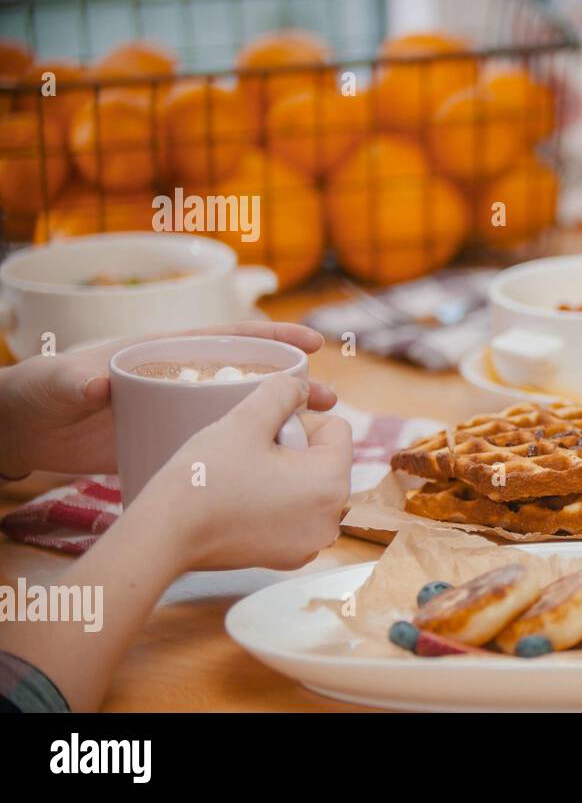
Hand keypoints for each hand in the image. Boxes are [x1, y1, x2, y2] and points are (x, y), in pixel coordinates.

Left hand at [0, 321, 335, 479]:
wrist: (21, 431)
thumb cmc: (37, 395)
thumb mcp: (55, 383)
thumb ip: (72, 379)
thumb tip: (95, 381)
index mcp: (164, 351)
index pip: (228, 337)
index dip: (273, 337)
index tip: (313, 342)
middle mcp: (180, 376)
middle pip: (248, 374)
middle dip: (292, 383)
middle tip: (329, 400)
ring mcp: (178, 409)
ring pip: (242, 410)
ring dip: (280, 420)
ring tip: (315, 433)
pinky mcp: (171, 441)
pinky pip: (221, 442)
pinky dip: (251, 450)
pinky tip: (274, 466)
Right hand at [130, 374, 352, 572]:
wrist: (164, 535)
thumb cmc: (205, 479)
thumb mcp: (246, 419)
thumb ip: (283, 392)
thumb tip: (302, 387)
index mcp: (332, 484)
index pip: (336, 428)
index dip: (297, 421)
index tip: (262, 435)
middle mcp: (331, 519)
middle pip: (323, 457)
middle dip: (291, 448)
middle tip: (248, 457)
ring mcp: (311, 542)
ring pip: (307, 483)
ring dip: (282, 473)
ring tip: (242, 479)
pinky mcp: (289, 555)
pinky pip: (294, 512)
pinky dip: (274, 501)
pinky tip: (240, 501)